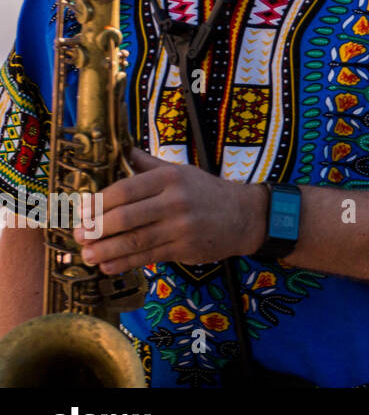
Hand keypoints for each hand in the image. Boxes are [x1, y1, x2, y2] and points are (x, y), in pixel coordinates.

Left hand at [75, 148, 267, 273]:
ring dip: (105, 250)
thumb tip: (120, 149)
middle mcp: (175, 201)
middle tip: (79, 235)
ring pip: (133, 240)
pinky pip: (147, 257)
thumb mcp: (181, 171)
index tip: (83, 211)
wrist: (244, 216)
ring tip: (86, 254)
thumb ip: (148, 164)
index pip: (125, 189)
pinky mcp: (185, 248)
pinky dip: (124, 263)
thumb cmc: (207, 192)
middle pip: (125, 217)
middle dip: (96, 229)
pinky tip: (108, 265)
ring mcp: (181, 226)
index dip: (98, 203)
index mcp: (170, 177)